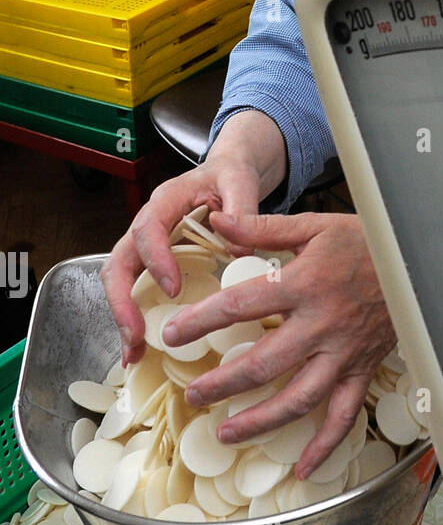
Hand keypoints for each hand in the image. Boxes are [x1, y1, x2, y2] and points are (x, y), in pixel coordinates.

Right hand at [100, 109, 285, 368]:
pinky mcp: (151, 261)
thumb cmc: (230, 176)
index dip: (156, 260)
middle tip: (136, 335)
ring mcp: (145, 243)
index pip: (149, 229)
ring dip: (123, 318)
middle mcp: (146, 222)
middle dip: (122, 301)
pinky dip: (135, 319)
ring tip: (134, 354)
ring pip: (120, 280)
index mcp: (167, 199)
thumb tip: (240, 253)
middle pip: (119, 261)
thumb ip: (243, 208)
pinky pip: (135, 289)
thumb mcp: (240, 181)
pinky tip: (143, 349)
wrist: (226, 170)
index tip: (174, 289)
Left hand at [163, 211, 394, 478]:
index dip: (202, 321)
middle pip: (265, 364)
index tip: (173, 334)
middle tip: (194, 394)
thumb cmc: (366, 242)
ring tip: (226, 432)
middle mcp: (322, 325)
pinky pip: (344, 414)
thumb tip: (217, 220)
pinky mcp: (362, 370)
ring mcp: (343, 353)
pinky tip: (302, 466)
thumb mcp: (314, 226)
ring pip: (299, 398)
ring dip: (260, 421)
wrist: (419, 262)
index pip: (241, 306)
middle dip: (223, 384)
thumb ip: (263, 227)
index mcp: (305, 284)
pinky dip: (325, 445)